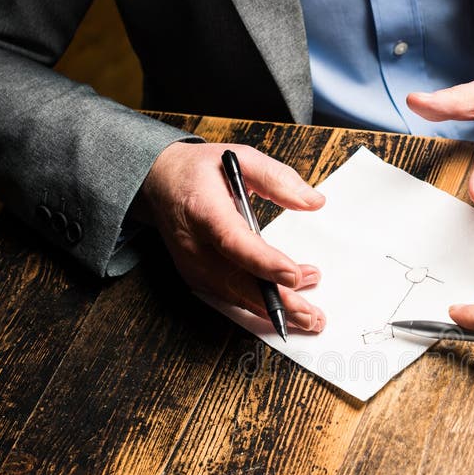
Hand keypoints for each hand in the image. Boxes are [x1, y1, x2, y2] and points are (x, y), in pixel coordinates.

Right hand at [134, 142, 326, 330]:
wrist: (159, 184)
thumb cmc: (200, 172)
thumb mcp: (240, 159)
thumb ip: (277, 179)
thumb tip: (314, 202)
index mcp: (204, 210)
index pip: (233, 241)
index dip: (264, 262)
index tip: (294, 275)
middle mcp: (195, 245)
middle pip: (239, 281)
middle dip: (278, 301)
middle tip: (312, 315)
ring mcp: (194, 267)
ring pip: (238, 296)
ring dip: (277, 308)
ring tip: (311, 315)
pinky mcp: (198, 279)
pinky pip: (233, 298)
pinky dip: (262, 305)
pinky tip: (290, 307)